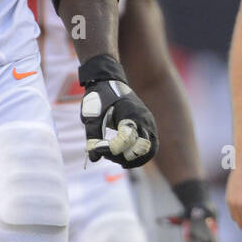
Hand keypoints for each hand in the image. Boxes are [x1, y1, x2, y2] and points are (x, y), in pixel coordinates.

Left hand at [79, 54, 157, 168]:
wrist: (110, 82)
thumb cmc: (100, 97)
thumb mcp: (91, 115)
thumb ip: (93, 136)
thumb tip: (94, 158)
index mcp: (130, 113)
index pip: (127, 139)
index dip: (111, 148)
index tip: (96, 148)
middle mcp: (144, 119)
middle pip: (142, 148)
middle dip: (123, 156)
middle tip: (106, 153)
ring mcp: (149, 124)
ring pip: (149, 151)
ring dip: (133, 159)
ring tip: (115, 158)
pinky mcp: (149, 128)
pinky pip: (150, 148)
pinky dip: (138, 156)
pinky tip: (122, 157)